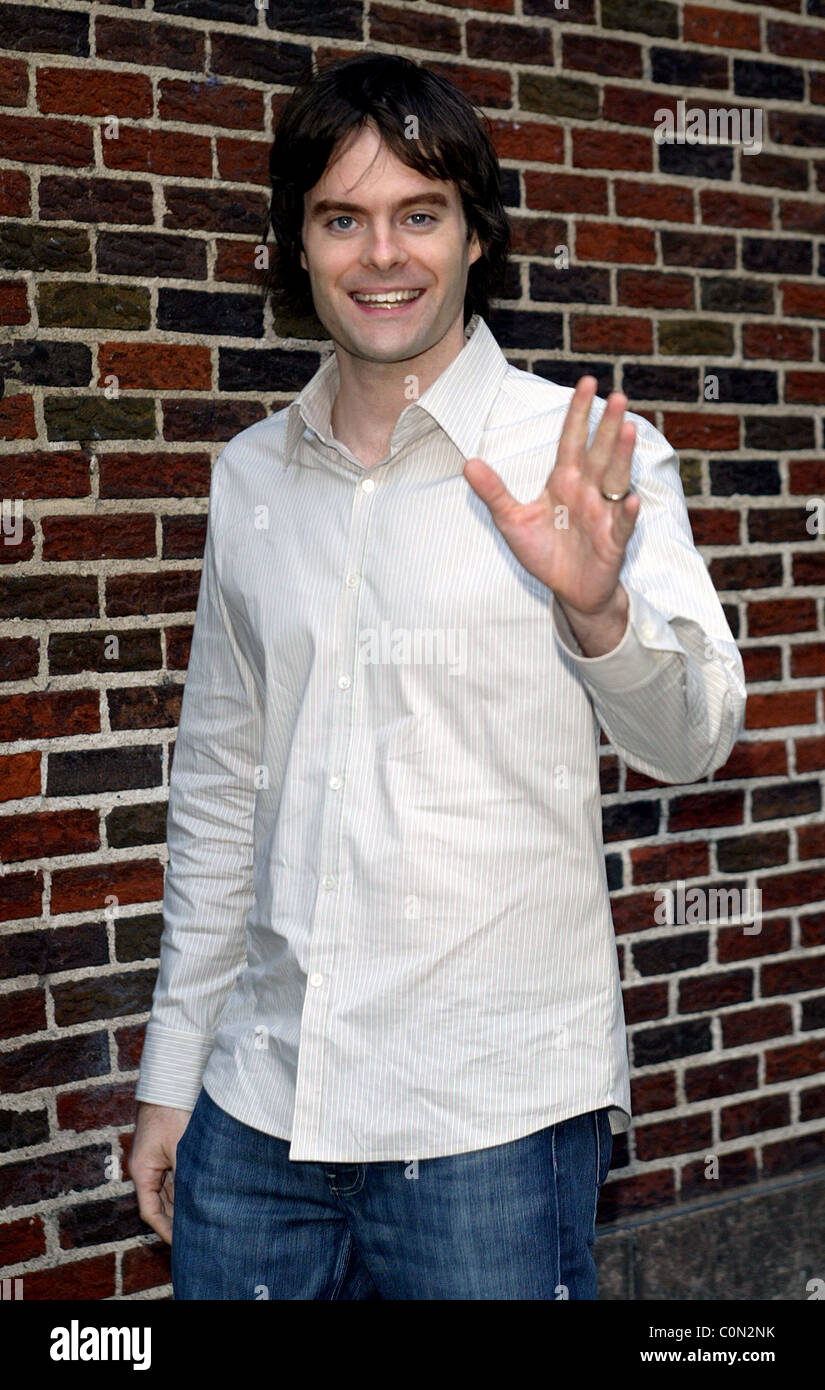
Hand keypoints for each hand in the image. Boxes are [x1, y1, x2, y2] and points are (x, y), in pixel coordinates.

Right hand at [128, 1101, 191, 1244]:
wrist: (170, 1082)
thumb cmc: (173, 1113)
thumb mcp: (182, 1150)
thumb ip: (186, 1178)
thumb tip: (197, 1204)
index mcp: (142, 1170)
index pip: (151, 1212)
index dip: (166, 1230)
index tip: (183, 1244)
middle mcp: (145, 1168)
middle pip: (159, 1203)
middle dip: (176, 1220)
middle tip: (198, 1237)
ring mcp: (155, 1159)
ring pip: (168, 1190)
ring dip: (182, 1204)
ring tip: (203, 1221)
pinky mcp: (166, 1149)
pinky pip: (174, 1176)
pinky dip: (186, 1187)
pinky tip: (203, 1195)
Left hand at [463, 376, 639, 619]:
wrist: (569, 590)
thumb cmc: (544, 552)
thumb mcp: (512, 521)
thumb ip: (494, 492)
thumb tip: (468, 463)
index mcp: (564, 481)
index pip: (572, 440)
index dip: (578, 412)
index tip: (586, 382)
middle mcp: (587, 491)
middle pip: (598, 452)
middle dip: (606, 425)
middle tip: (616, 395)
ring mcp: (603, 514)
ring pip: (615, 479)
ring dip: (621, 456)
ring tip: (627, 429)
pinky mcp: (612, 542)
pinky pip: (621, 525)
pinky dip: (626, 513)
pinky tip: (629, 499)